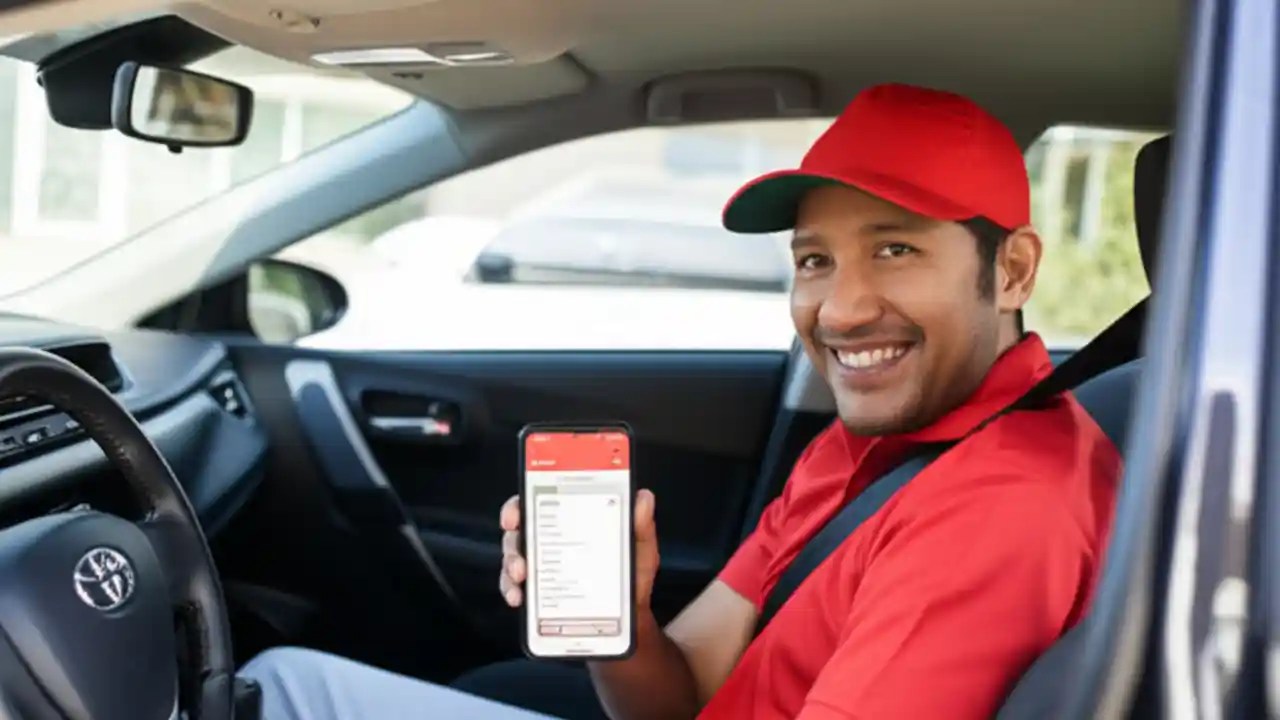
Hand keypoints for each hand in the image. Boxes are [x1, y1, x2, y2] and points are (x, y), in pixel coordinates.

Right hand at [499, 489, 659, 608]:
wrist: (630, 617)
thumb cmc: (632, 576)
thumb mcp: (640, 549)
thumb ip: (641, 525)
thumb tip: (643, 497)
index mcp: (572, 522)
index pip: (539, 502)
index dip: (520, 503)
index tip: (516, 512)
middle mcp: (551, 539)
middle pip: (519, 530)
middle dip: (513, 539)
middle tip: (521, 551)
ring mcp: (541, 565)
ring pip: (514, 557)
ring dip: (511, 564)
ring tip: (521, 575)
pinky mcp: (537, 591)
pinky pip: (514, 586)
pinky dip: (512, 590)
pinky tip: (520, 598)